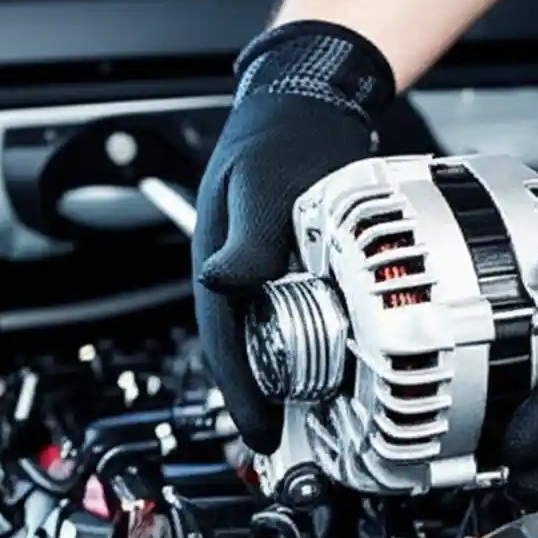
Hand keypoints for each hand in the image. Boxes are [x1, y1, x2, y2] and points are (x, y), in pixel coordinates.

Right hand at [193, 21, 394, 452]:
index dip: (241, 391)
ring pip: (263, 332)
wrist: (307, 100)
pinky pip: (285, 310)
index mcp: (216, 257)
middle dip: (259, 394)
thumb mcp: (262, 185)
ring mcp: (257, 263)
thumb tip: (221, 281)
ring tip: (302, 410)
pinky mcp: (283, 258)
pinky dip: (300, 340)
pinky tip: (321, 356)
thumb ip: (248, 238)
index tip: (260, 432)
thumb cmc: (279, 136)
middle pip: (241, 346)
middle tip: (284, 437)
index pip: (222, 339)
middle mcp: (232, 267)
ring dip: (280, 372)